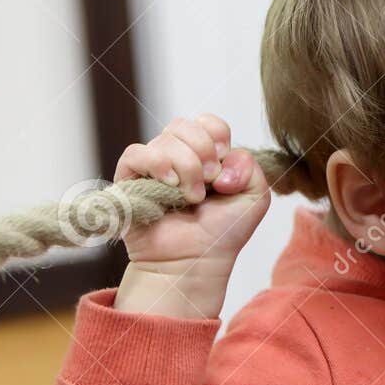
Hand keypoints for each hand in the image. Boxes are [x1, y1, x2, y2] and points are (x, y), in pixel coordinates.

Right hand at [116, 113, 271, 271]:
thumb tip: (225, 155)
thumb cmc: (222, 233)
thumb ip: (250, 166)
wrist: (196, 261)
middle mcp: (176, 157)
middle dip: (203, 151)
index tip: (223, 159)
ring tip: (193, 197)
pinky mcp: (129, 181)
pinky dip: (156, 163)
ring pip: (164, 140)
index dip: (216, 133)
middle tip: (211, 183)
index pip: (206, 122)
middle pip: (184, 125)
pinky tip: (170, 185)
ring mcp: (152, 168)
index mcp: (204, 155)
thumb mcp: (255, 198)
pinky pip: (135, 154)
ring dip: (186, 167)